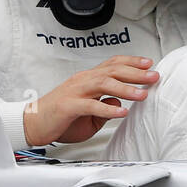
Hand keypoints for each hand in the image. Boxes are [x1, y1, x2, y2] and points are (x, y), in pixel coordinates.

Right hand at [22, 55, 158, 146]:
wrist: (33, 124)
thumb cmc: (60, 118)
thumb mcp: (89, 115)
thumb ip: (105, 107)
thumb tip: (119, 101)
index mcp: (87, 79)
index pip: (112, 64)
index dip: (131, 62)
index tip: (148, 64)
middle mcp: (82, 81)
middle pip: (112, 71)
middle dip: (135, 73)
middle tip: (154, 76)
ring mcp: (75, 92)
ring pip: (104, 84)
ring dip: (125, 88)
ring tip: (142, 94)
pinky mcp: (68, 106)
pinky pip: (91, 105)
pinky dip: (108, 107)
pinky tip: (121, 111)